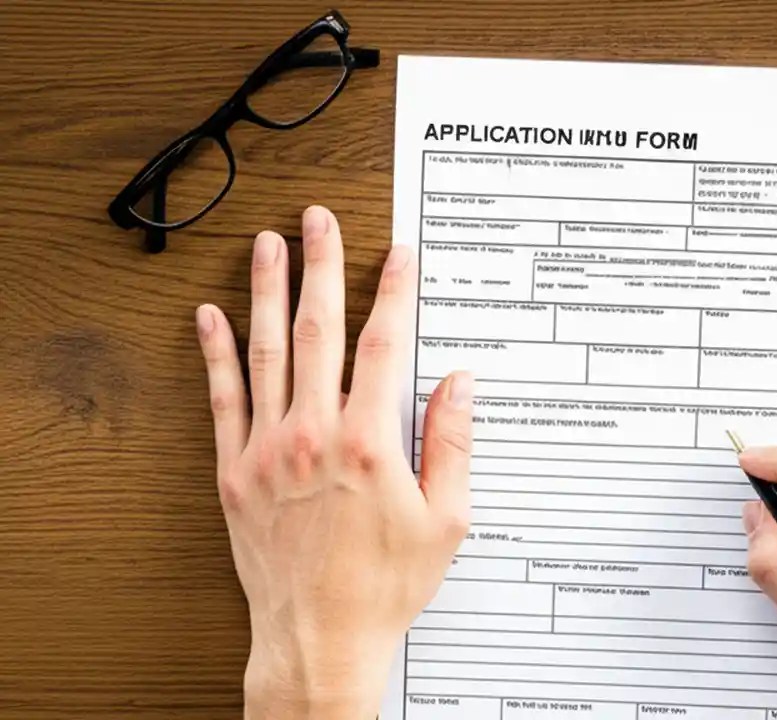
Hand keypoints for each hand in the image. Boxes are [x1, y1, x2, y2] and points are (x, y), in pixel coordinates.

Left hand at [194, 206, 471, 718]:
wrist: (321, 636)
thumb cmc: (385, 585)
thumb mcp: (446, 519)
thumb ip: (453, 444)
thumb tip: (458, 386)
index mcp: (368, 443)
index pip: (383, 346)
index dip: (393, 292)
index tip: (397, 257)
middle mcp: (313, 436)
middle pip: (319, 331)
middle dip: (322, 268)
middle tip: (319, 223)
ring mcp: (268, 451)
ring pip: (268, 351)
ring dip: (269, 292)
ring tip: (269, 246)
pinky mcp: (236, 472)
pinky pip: (223, 399)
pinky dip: (217, 354)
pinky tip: (213, 317)